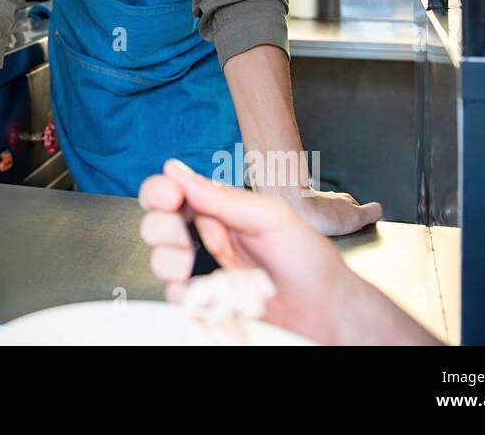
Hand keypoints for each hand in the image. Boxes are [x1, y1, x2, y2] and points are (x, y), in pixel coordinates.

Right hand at [138, 159, 436, 344]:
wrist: (328, 314)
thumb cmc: (309, 261)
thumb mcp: (269, 217)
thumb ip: (222, 197)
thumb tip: (176, 170)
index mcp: (220, 211)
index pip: (173, 193)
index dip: (160, 191)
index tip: (169, 197)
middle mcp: (207, 239)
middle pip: (157, 225)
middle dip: (160, 227)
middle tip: (181, 237)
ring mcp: (205, 272)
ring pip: (160, 261)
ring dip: (167, 260)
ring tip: (190, 266)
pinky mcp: (206, 305)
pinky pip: (175, 298)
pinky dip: (181, 294)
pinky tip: (202, 292)